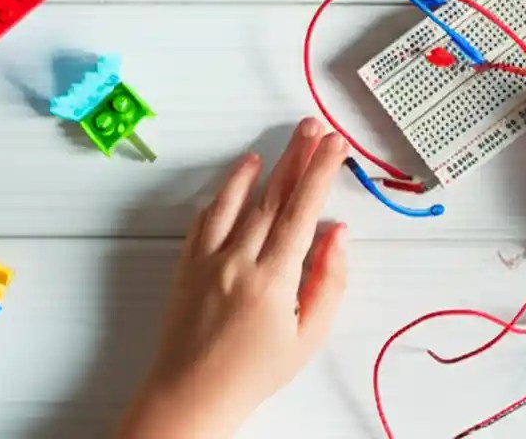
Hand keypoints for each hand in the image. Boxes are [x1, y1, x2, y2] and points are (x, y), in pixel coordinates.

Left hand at [119, 118, 350, 438]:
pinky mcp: (187, 265)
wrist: (191, 396)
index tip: (334, 146)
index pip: (303, 211)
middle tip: (313, 129)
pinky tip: (239, 178)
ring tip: (279, 144)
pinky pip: (206, 217)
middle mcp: (238, 262)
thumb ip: (329, 282)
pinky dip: (224, 193)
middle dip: (297, 158)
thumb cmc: (252, 374)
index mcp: (273, 279)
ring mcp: (208, 260)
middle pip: (273, 196)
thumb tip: (338, 235)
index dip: (321, 173)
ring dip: (261, 168)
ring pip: (238, 200)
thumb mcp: (308, 336)